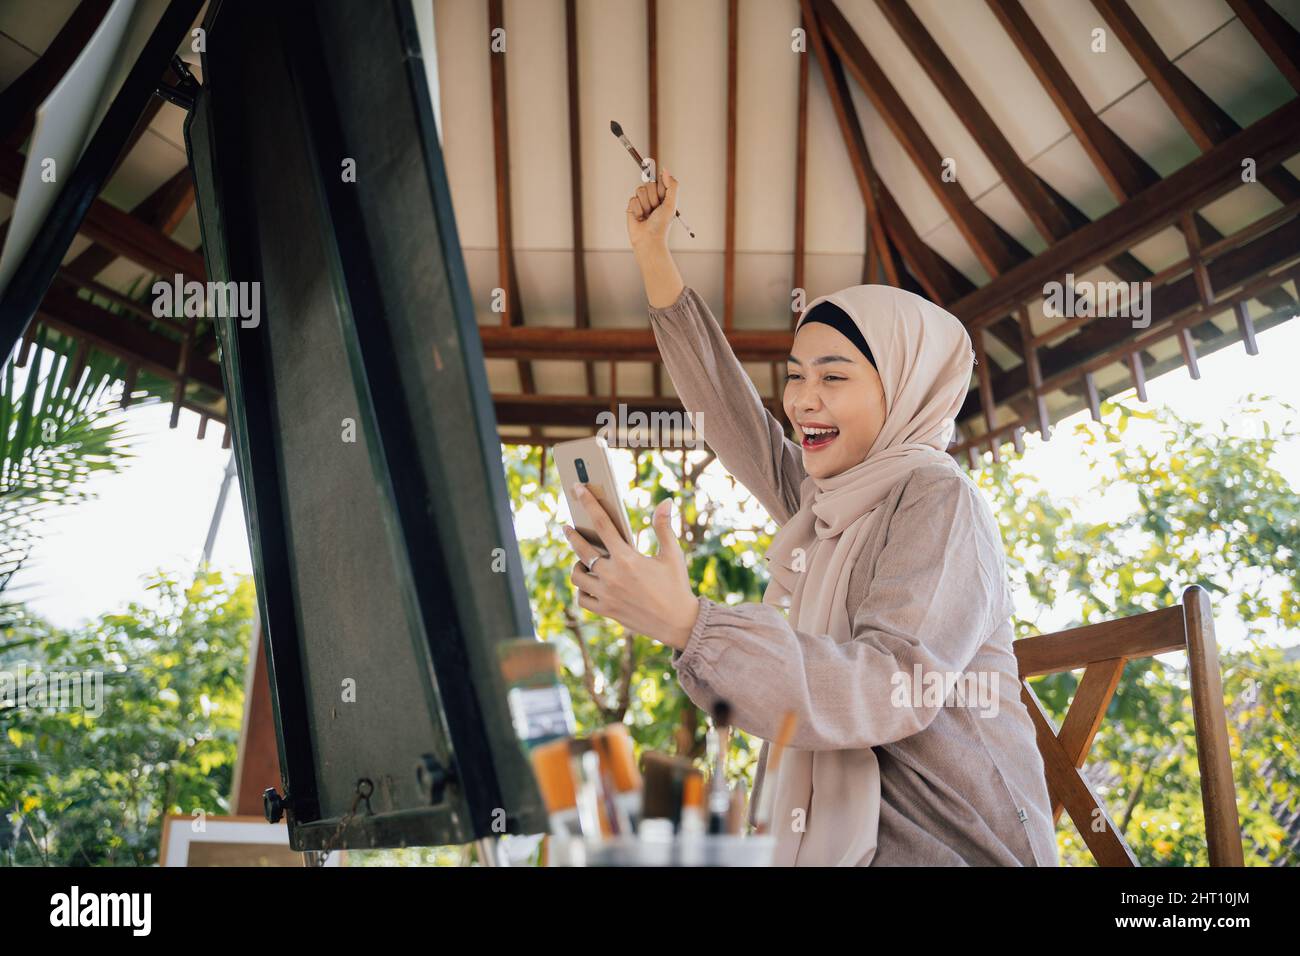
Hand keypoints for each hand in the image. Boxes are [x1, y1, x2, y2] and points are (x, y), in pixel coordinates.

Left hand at [562, 484, 698, 650]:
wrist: (679, 623)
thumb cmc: (677, 586)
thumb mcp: (672, 554)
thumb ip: (664, 527)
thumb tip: (665, 501)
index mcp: (628, 558)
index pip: (602, 524)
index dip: (588, 503)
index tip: (577, 489)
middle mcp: (613, 576)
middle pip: (582, 549)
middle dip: (572, 535)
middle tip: (568, 528)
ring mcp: (607, 595)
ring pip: (577, 575)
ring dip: (577, 564)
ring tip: (583, 560)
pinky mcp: (606, 610)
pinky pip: (582, 598)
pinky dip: (582, 589)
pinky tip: (589, 582)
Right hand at [626, 167, 678, 250]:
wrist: (649, 239)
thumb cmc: (661, 224)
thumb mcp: (671, 204)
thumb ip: (672, 185)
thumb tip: (665, 170)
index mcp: (664, 195)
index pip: (659, 179)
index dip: (661, 188)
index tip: (663, 199)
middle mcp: (653, 196)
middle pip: (649, 182)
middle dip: (653, 197)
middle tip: (655, 209)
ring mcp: (642, 201)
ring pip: (640, 190)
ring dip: (645, 204)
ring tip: (647, 215)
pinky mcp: (632, 206)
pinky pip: (633, 199)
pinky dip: (637, 209)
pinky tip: (640, 218)